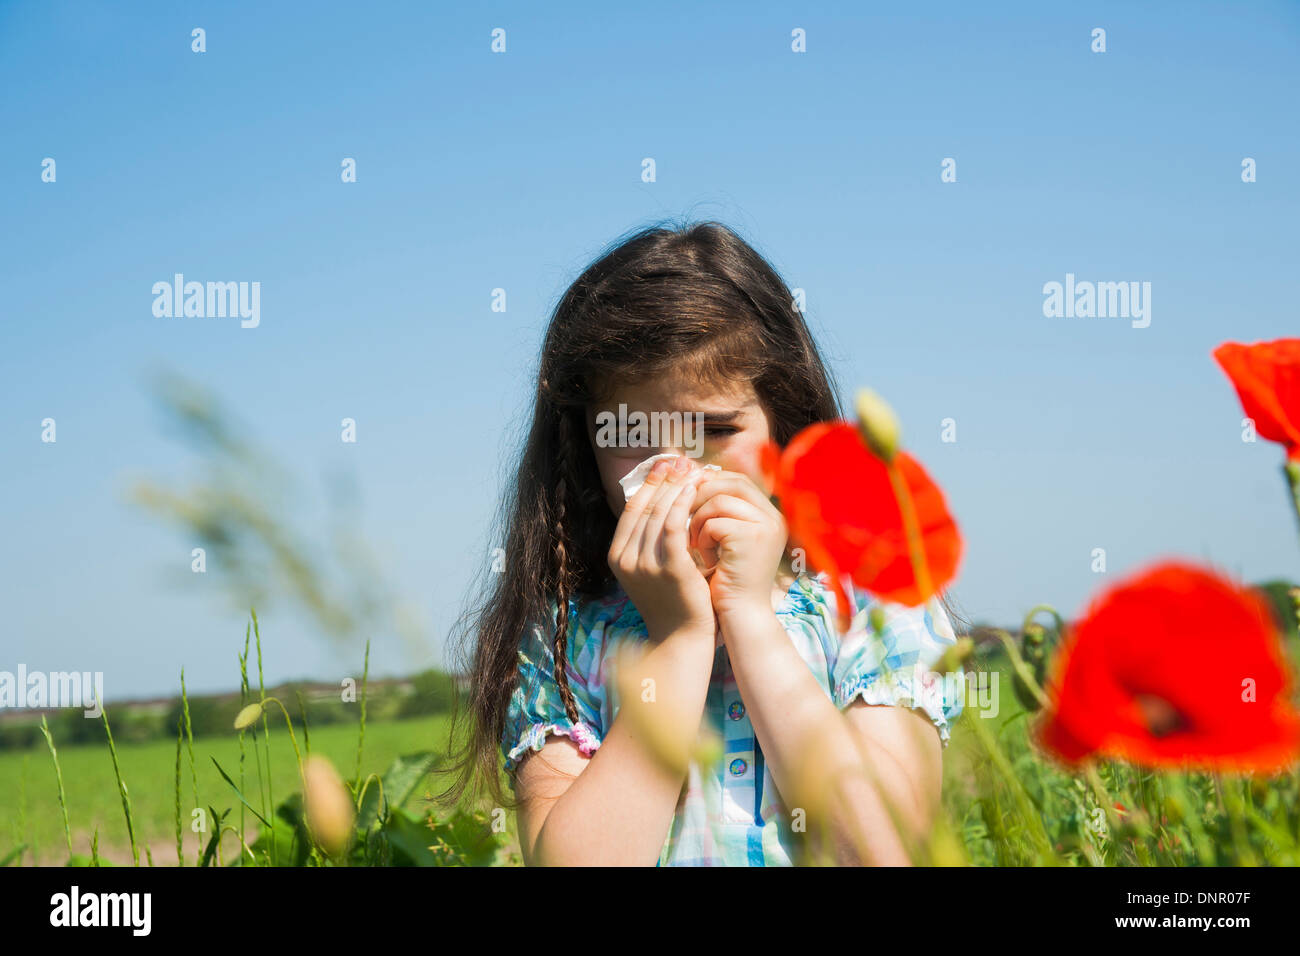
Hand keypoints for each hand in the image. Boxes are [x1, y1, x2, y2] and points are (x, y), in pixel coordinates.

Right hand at [608, 457, 715, 642]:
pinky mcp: (670, 569)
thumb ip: (650, 540)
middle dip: (663, 479)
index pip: (632, 509)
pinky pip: (674, 527)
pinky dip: (683, 505)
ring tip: (692, 470)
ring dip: (675, 487)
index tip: (665, 465)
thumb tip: (661, 500)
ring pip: (659, 513)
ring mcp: (646, 565)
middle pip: (645, 507)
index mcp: (617, 557)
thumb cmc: (673, 601)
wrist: (683, 638)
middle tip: (680, 460)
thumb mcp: (652, 568)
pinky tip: (695, 492)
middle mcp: (626, 559)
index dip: (648, 483)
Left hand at [687, 469, 787, 618]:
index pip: (738, 480)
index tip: (687, 493)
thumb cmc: (728, 579)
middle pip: (732, 482)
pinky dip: (702, 538)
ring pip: (719, 500)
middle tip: (682, 512)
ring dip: (698, 520)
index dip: (711, 482)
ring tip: (695, 543)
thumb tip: (693, 476)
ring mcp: (766, 526)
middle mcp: (774, 517)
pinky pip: (714, 522)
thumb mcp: (725, 539)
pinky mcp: (753, 537)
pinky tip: (704, 558)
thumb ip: (719, 511)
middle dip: (701, 494)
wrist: (740, 615)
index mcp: (769, 514)